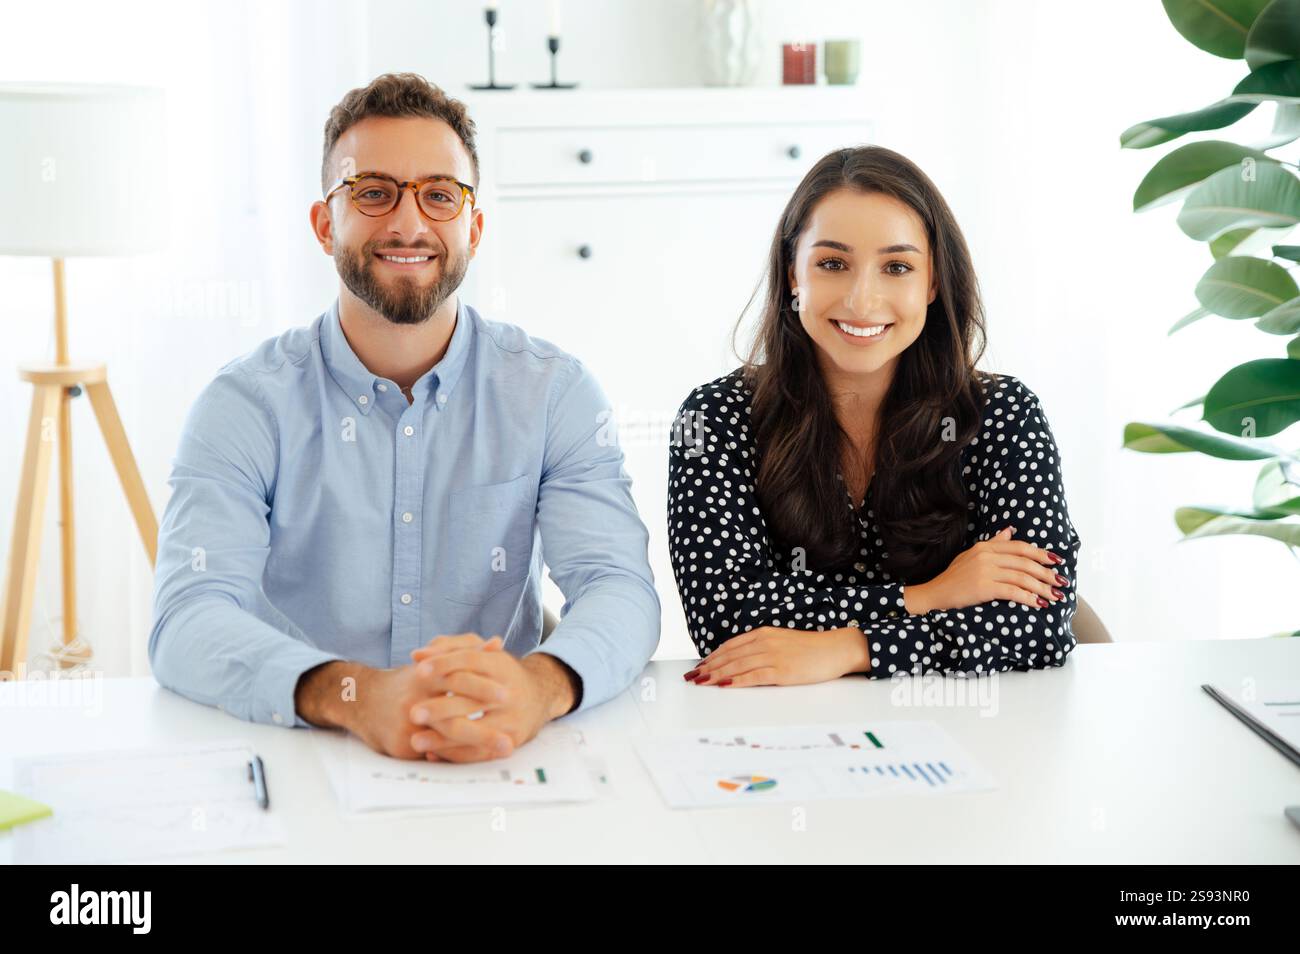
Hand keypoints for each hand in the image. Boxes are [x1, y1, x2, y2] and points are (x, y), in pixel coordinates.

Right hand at [340, 634, 507, 760]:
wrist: (362, 700)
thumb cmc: (409, 681)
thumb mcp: (435, 662)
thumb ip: (465, 652)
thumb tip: (497, 642)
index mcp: (424, 676)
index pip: (456, 680)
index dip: (483, 688)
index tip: (508, 694)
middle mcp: (414, 701)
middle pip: (451, 715)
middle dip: (482, 728)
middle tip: (510, 738)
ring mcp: (406, 725)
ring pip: (445, 739)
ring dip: (478, 746)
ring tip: (507, 748)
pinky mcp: (401, 746)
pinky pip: (435, 754)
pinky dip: (460, 756)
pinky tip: (483, 759)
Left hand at [406, 642, 574, 762]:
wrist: (538, 696)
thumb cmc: (499, 674)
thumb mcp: (482, 655)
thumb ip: (449, 649)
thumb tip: (417, 655)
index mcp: (500, 665)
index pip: (470, 660)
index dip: (444, 663)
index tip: (418, 670)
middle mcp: (509, 692)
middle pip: (471, 700)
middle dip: (440, 708)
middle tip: (412, 713)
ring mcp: (511, 718)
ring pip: (474, 730)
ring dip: (442, 739)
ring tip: (415, 741)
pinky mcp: (511, 740)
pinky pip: (479, 752)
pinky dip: (454, 754)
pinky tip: (433, 754)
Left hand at [684, 626, 869, 687]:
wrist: (836, 648)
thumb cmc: (812, 648)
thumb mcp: (783, 641)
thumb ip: (763, 647)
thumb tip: (743, 660)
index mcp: (764, 633)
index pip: (730, 646)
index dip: (713, 656)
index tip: (700, 665)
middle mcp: (765, 642)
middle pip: (729, 656)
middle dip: (708, 667)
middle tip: (693, 677)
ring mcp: (773, 656)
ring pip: (737, 666)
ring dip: (716, 675)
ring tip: (702, 682)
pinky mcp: (782, 671)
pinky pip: (753, 676)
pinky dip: (736, 681)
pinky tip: (724, 686)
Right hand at [904, 526, 1066, 613]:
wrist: (935, 593)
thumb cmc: (954, 577)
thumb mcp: (972, 555)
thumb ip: (993, 543)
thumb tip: (1009, 531)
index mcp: (985, 547)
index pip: (1019, 547)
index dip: (1040, 553)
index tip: (1056, 561)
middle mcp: (986, 556)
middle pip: (1025, 562)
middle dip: (1046, 573)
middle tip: (1061, 582)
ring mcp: (985, 571)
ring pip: (1022, 577)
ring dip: (1042, 588)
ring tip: (1054, 596)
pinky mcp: (983, 587)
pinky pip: (1013, 591)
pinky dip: (1028, 598)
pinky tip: (1038, 603)